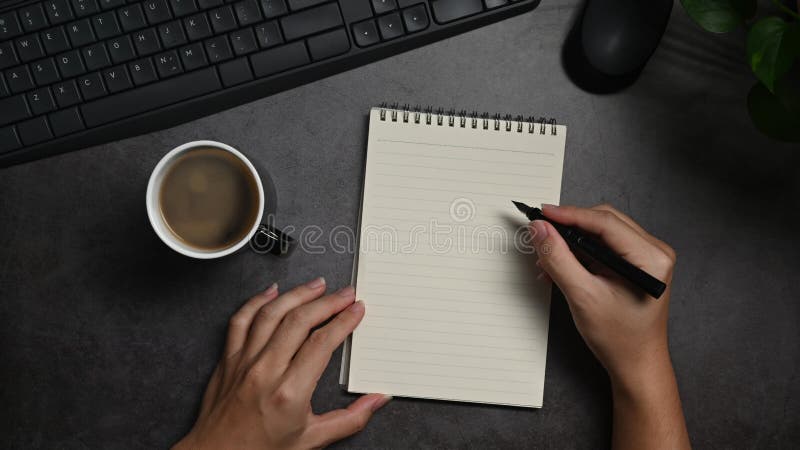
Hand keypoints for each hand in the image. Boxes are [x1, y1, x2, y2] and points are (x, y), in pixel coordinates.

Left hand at [173, 277, 390, 449]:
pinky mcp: (228, 359)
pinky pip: (241, 320)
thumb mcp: (312, 440)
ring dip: (297, 294)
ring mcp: (244, 362)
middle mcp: (265, 371)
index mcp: (289, 392)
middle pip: (299, 321)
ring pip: (271, 314)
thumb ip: (350, 419)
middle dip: (327, 302)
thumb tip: (378, 400)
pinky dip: (257, 301)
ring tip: (317, 285)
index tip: (357, 310)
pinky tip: (273, 292)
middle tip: (345, 294)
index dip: (343, 321)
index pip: (322, 343)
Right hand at [530, 204, 689, 449]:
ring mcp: (645, 257)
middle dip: (569, 227)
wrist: (635, 364)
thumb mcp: (583, 296)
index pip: (605, 223)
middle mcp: (653, 252)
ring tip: (547, 257)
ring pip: (600, 233)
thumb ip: (559, 259)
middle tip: (540, 231)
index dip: (570, 215)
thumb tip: (541, 230)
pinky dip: (579, 252)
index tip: (543, 214)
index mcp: (651, 258)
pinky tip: (561, 265)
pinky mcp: (634, 264)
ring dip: (571, 242)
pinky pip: (603, 246)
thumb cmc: (621, 339)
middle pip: (603, 222)